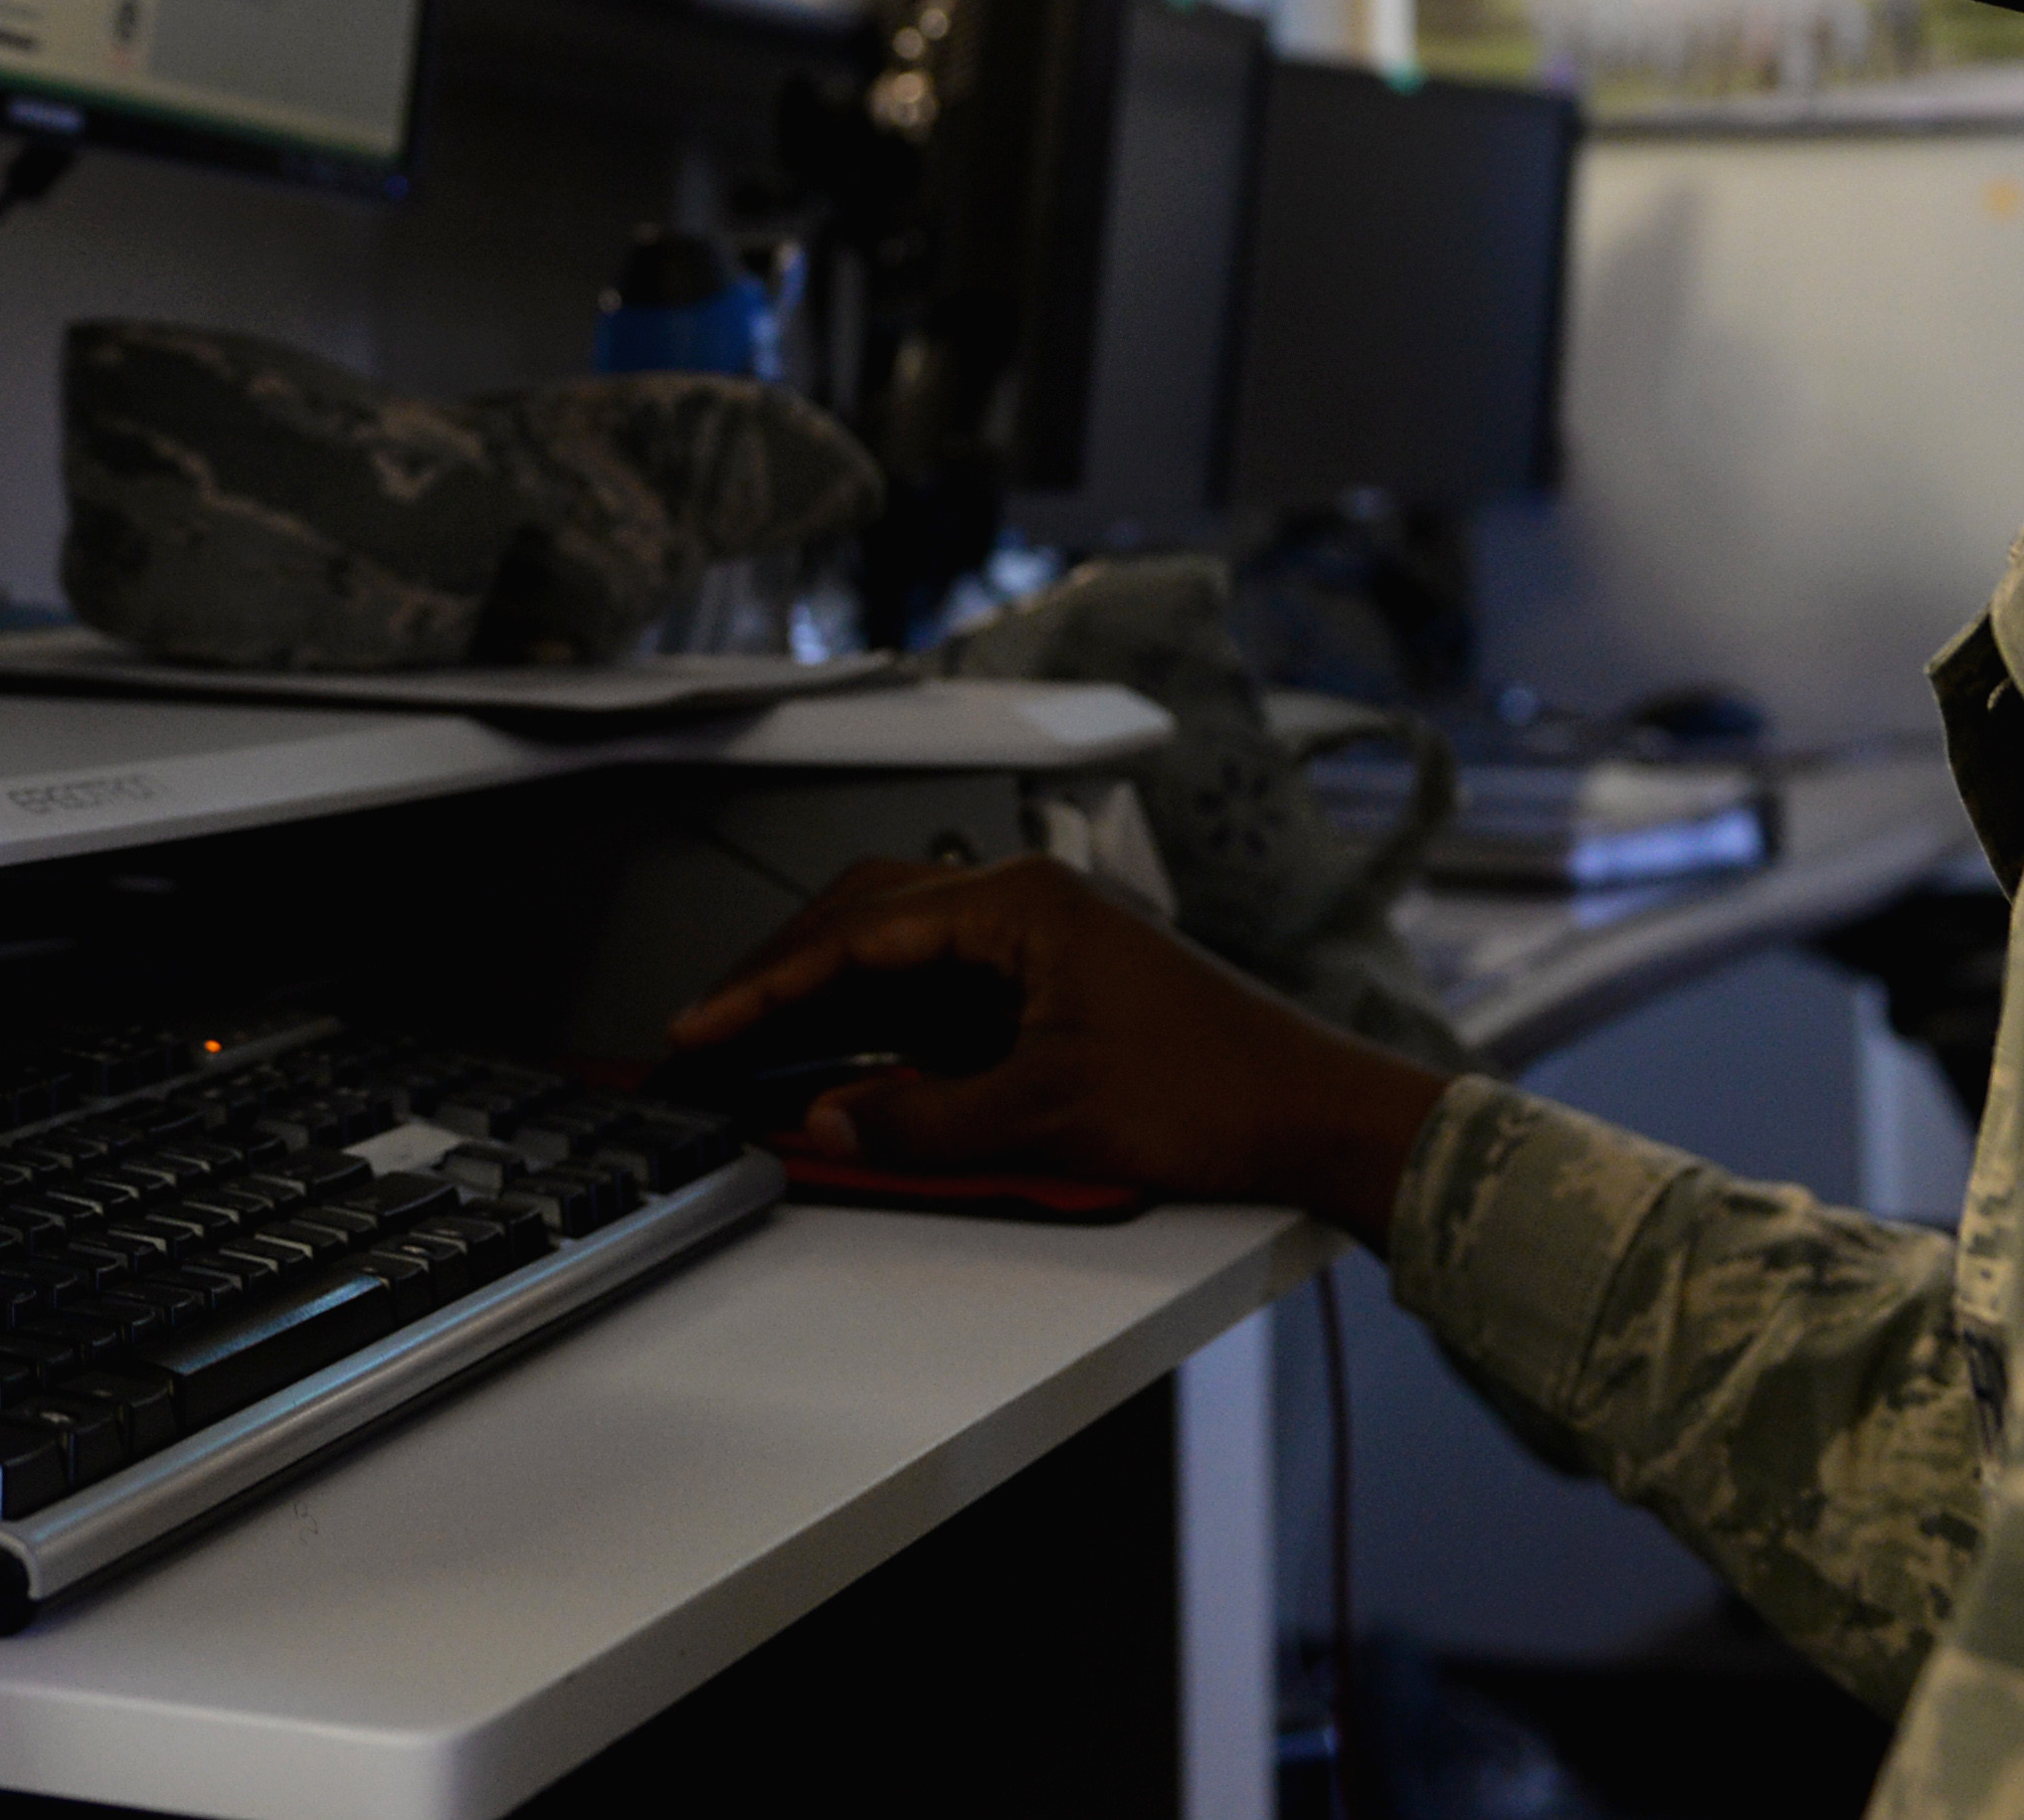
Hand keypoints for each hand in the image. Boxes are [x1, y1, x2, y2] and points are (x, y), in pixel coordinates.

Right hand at [664, 853, 1448, 1232]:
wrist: (1319, 1115)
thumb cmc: (1215, 1092)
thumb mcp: (1052, 1116)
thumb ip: (925, 1120)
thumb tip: (825, 1120)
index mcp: (1019, 903)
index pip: (858, 931)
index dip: (770, 985)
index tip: (704, 1028)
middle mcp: (1022, 907)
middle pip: (866, 920)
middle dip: (782, 978)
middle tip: (710, 1034)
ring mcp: (1038, 947)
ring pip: (899, 955)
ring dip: (828, 1002)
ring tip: (754, 1053)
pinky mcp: (1052, 992)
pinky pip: (940, 996)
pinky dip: (883, 1031)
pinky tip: (846, 1071)